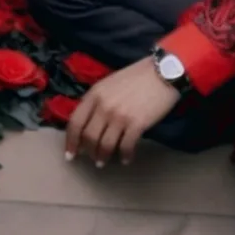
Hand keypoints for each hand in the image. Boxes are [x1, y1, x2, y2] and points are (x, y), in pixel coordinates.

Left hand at [65, 55, 180, 166]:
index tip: (70, 154)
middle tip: (93, 159)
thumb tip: (90, 122)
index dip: (71, 142)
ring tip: (104, 162)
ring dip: (103, 157)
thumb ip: (98, 100)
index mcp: (95, 94)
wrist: (163, 72)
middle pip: (89, 137)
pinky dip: (124, 156)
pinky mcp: (136, 124)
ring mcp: (120, 116)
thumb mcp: (110, 83)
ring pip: (105, 145)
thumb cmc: (137, 76)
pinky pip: (126, 146)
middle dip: (89, 152)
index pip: (75, 122)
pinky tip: (126, 159)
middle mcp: (104, 106)